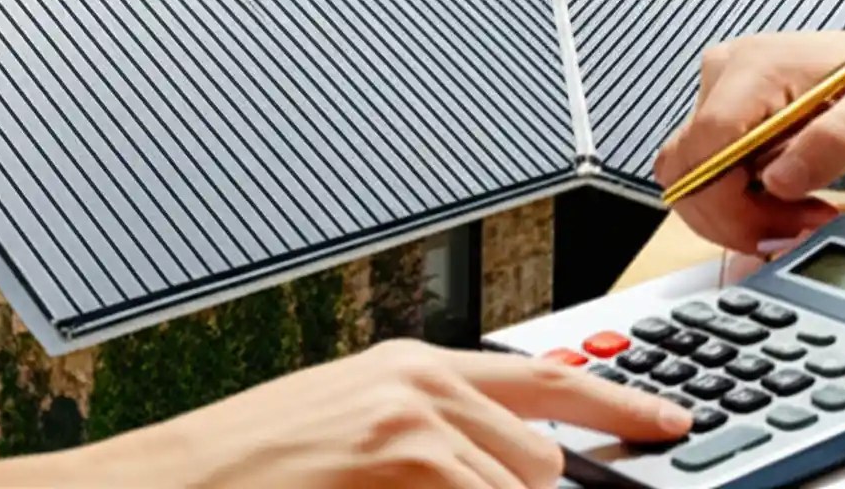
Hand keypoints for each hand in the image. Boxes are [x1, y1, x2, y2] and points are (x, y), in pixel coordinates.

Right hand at [73, 339, 692, 488]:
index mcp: (412, 366)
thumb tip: (502, 460)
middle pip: (540, 460)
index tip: (668, 421)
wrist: (176, 483)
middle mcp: (424, 384)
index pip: (546, 378)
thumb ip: (435, 429)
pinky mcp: (412, 463)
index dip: (620, 402)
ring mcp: (418, 426)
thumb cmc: (255, 463)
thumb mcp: (354, 423)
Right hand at [655, 25, 844, 252]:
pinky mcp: (731, 121)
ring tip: (799, 214)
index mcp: (753, 69)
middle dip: (729, 215)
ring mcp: (723, 99)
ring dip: (739, 214)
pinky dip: (744, 203)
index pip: (702, 146)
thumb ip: (830, 143)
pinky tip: (788, 200)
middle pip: (685, 169)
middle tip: (788, 229)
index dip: (725, 200)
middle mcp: (725, 79)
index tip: (771, 226)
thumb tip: (777, 181)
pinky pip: (713, 175)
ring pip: (695, 179)